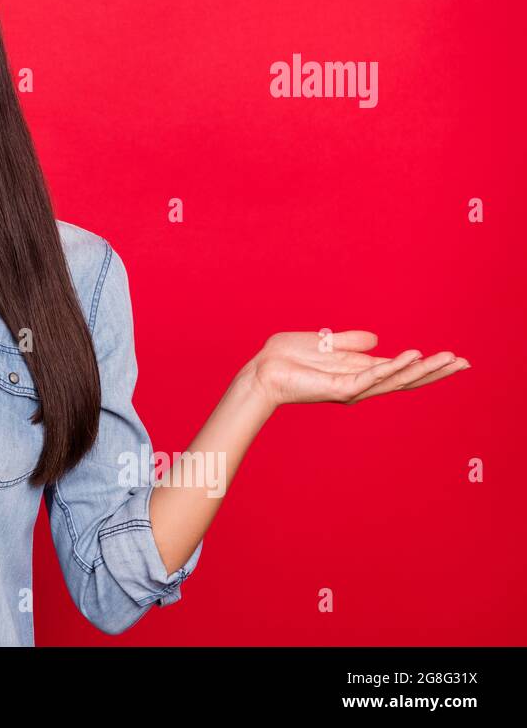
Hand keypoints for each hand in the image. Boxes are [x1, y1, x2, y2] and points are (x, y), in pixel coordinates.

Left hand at [243, 329, 469, 409]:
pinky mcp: (341, 388)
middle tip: (465, 363)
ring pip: (395, 380)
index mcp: (359, 372)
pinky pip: (372, 377)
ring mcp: (352, 388)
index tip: (455, 359)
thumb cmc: (288, 358)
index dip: (427, 366)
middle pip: (406, 379)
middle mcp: (360, 384)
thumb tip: (377, 340)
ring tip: (448, 359)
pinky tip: (412, 356)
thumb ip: (350, 342)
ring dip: (423, 370)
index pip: (400, 370)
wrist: (262, 370)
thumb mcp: (324, 342)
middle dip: (436, 372)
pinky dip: (393, 367)